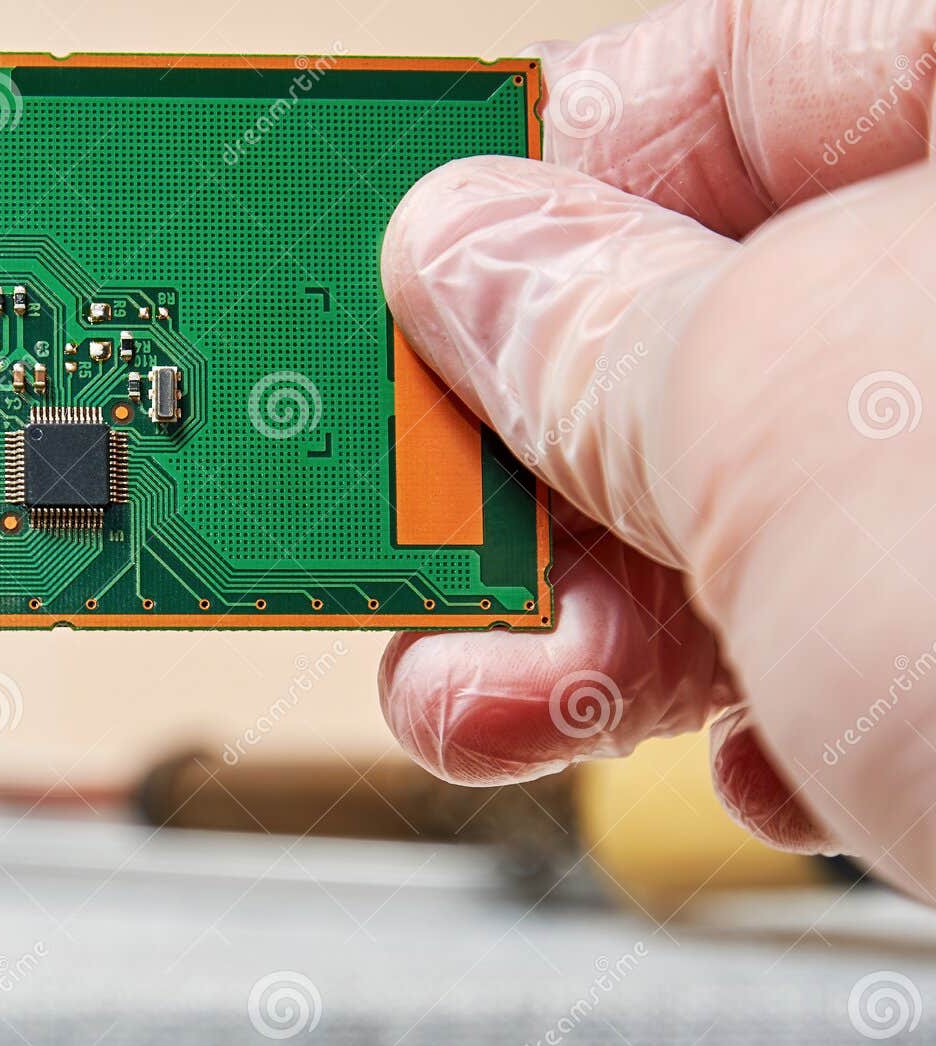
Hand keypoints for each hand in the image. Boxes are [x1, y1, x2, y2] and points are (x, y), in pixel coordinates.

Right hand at [378, 0, 935, 895]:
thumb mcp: (817, 426)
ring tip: (499, 701)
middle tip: (417, 552)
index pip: (725, 70)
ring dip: (605, 618)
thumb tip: (459, 253)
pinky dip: (768, 697)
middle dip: (538, 466)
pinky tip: (757, 759)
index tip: (387, 312)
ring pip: (783, 492)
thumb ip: (602, 325)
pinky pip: (873, 613)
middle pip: (725, 313)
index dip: (517, 195)